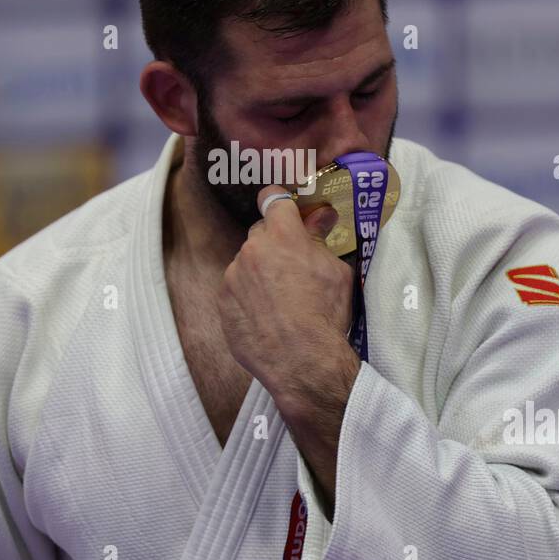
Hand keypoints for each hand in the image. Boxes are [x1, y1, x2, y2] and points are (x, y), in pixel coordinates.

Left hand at [218, 184, 360, 414]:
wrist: (301, 360)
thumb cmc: (325, 315)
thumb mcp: (336, 272)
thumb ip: (321, 240)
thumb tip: (320, 217)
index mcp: (283, 234)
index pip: (273, 199)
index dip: (280, 204)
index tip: (285, 213)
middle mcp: (253, 248)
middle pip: (260, 232)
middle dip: (274, 243)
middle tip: (292, 266)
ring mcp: (233, 275)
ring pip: (246, 263)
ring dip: (260, 272)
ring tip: (280, 300)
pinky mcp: (223, 300)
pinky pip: (235, 289)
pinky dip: (247, 297)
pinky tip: (266, 316)